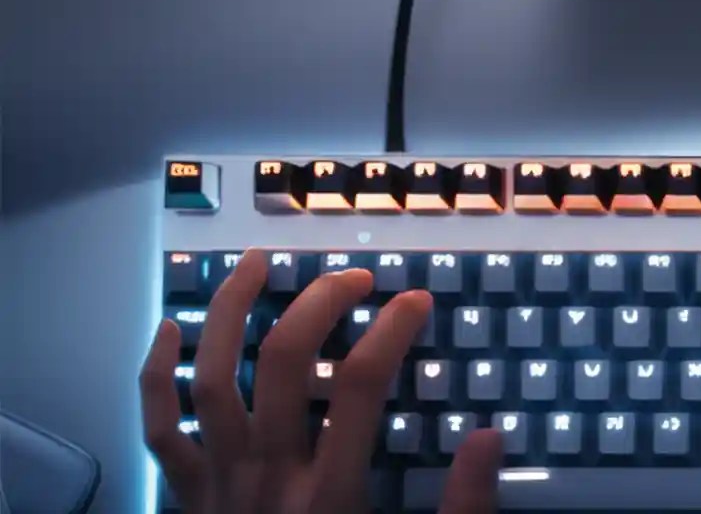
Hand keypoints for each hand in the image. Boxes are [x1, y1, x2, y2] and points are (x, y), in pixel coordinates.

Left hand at [140, 248, 501, 512]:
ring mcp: (218, 485)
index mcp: (329, 497)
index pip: (357, 387)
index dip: (390, 332)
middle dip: (317, 305)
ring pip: (209, 380)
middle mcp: (266, 480)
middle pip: (280, 365)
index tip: (416, 301)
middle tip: (353, 277)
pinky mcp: (187, 497)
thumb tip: (491, 438)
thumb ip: (461, 508)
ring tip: (256, 264)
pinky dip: (157, 374)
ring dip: (228, 313)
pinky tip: (172, 329)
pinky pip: (159, 428)